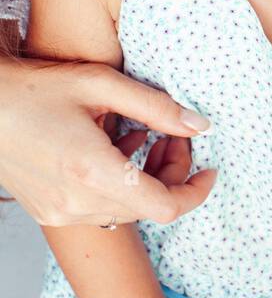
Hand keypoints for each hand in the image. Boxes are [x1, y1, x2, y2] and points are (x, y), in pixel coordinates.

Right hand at [0, 54, 216, 224]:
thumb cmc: (36, 89)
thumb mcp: (101, 85)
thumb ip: (156, 107)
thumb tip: (200, 125)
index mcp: (92, 171)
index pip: (165, 207)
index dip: (196, 191)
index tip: (209, 169)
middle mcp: (76, 202)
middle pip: (149, 207)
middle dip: (171, 173)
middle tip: (170, 137)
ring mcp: (59, 213)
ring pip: (125, 209)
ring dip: (143, 178)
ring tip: (139, 137)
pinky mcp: (49, 212)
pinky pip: (98, 209)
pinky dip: (117, 185)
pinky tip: (112, 149)